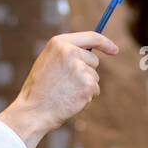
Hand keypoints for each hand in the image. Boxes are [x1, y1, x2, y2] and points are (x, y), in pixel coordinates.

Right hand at [0, 32, 118, 147]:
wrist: (33, 111)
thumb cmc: (39, 88)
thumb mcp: (48, 62)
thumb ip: (66, 52)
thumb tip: (89, 52)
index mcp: (59, 43)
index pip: (91, 37)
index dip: (105, 43)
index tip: (114, 50)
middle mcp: (71, 52)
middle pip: (94, 60)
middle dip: (86, 71)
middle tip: (66, 83)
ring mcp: (80, 68)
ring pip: (94, 76)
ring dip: (85, 86)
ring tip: (66, 92)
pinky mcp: (88, 85)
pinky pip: (95, 90)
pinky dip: (86, 97)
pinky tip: (70, 100)